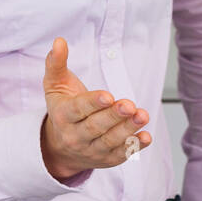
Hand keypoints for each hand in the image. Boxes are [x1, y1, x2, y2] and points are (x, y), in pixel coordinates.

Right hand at [40, 36, 151, 178]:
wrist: (59, 147)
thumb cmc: (62, 109)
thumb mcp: (55, 86)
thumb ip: (56, 63)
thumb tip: (59, 41)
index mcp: (63, 116)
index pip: (78, 110)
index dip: (93, 103)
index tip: (108, 96)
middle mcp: (76, 136)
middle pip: (96, 127)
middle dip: (114, 116)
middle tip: (129, 105)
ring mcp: (92, 150)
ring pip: (110, 141)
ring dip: (128, 129)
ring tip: (142, 115)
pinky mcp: (107, 159)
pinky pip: (122, 154)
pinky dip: (135, 146)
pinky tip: (146, 136)